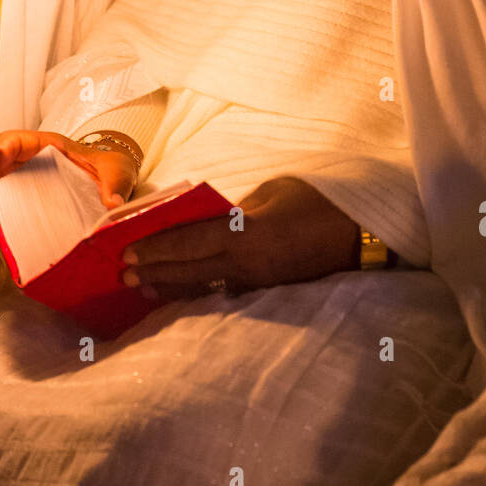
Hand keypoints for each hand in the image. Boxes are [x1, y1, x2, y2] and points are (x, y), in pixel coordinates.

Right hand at [0, 130, 137, 207]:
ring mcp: (22, 181)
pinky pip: (0, 203)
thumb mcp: (116, 171)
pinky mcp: (22, 201)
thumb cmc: (109, 169)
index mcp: (47, 145)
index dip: (0, 147)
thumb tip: (111, 202)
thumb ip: (114, 184)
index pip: (15, 140)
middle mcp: (28, 161)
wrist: (111, 184)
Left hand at [122, 176, 358, 299]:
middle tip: (123, 275)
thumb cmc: (320, 203)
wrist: (363, 236)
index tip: (127, 252)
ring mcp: (258, 281)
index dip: (157, 248)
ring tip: (143, 287)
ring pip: (203, 285)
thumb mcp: (273, 192)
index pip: (191, 242)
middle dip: (155, 271)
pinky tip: (182, 292)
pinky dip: (197, 289)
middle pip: (190, 270)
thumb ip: (237, 208)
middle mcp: (248, 264)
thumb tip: (208, 219)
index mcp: (248, 235)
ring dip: (171, 285)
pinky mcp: (267, 289)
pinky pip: (223, 290)